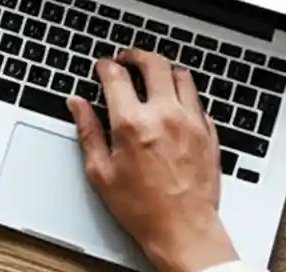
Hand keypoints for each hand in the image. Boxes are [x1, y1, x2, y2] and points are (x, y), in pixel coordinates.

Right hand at [68, 50, 238, 271]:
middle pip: (153, 63)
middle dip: (136, 55)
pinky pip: (197, 99)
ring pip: (180, 75)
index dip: (105, 65)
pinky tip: (173, 102)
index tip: (103, 67)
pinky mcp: (209, 132)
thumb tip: (77, 105)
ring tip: (153, 75)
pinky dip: (183, 93)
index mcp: (132, 124)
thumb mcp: (101, 172)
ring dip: (163, 70)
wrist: (184, 230)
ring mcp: (190, 122)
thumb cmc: (142, 208)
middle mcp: (164, 116)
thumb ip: (88, 131)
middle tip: (127, 59)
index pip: (116, 75)